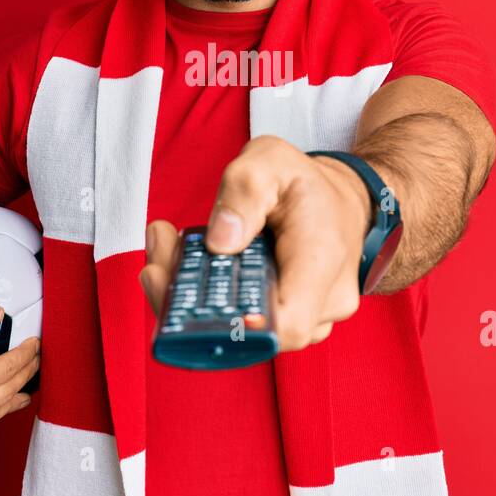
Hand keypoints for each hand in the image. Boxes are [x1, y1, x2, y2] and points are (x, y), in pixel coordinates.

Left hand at [140, 135, 372, 351]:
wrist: (337, 201)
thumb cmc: (304, 183)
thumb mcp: (271, 162)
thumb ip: (244, 192)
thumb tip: (219, 241)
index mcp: (322, 263)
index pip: (286, 326)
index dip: (237, 329)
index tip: (191, 300)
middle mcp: (322, 304)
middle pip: (252, 332)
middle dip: (192, 302)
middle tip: (158, 253)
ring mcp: (308, 319)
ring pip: (243, 331)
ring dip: (194, 298)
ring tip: (165, 247)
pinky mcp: (284, 321)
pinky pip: (243, 323)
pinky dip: (208, 299)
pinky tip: (182, 262)